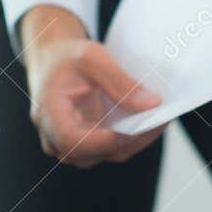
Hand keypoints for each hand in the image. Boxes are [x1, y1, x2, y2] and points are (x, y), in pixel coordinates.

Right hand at [18, 4, 164, 166]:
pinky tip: (151, 121)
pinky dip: (133, 137)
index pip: (72, 140)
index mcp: (48, 114)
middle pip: (96, 152)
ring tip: (162, 117)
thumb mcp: (92, 57)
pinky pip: (112, 149)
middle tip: (162, 117)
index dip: (104, 140)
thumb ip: (120, 82)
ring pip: (108, 154)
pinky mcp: (86, 146)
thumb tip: (152, 104)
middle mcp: (54, 138)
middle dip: (132, 138)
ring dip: (137, 139)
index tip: (136, 128)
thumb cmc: (67, 56)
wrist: (52, 60)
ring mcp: (70, 147)